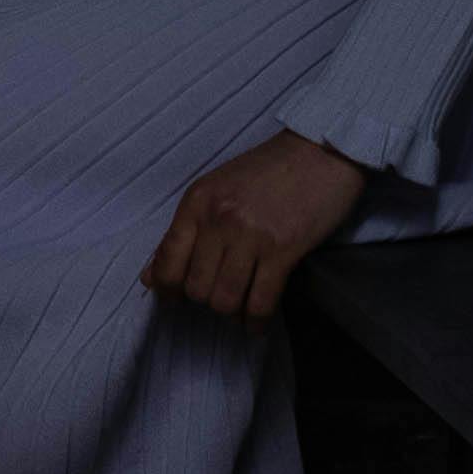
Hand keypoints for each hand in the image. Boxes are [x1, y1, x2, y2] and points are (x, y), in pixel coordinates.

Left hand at [143, 130, 369, 320]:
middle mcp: (219, 218)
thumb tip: (150, 276)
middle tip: (220, 295)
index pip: (166, 261)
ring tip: (240, 309)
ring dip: (231, 312)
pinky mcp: (284, 250)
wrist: (321, 151)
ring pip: (225, 300)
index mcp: (197, 202)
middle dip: (206, 300)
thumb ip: (184, 231)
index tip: (175, 299)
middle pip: (196, 288)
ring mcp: (251, 235)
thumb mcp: (217, 189)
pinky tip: (257, 322)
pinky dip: (256, 321)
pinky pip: (261, 302)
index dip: (167, 289)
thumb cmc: (269, 170)